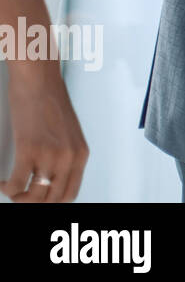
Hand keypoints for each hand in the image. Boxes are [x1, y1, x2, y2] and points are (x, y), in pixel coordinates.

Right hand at [0, 61, 88, 202]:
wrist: (39, 79)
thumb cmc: (50, 101)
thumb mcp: (67, 133)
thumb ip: (64, 154)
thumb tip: (51, 176)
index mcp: (81, 154)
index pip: (70, 193)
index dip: (51, 201)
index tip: (37, 198)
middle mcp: (69, 157)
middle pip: (52, 199)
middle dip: (32, 201)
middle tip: (20, 194)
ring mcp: (50, 154)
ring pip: (34, 197)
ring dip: (18, 197)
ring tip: (10, 187)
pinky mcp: (29, 149)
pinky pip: (16, 184)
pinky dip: (7, 188)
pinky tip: (3, 181)